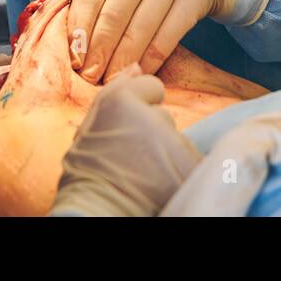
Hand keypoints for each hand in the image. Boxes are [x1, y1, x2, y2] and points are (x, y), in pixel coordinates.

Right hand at [50, 73, 202, 216]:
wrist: (98, 215)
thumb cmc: (90, 173)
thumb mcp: (94, 122)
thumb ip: (118, 89)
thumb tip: (137, 65)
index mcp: (121, 102)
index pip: (152, 87)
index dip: (142, 106)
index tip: (130, 128)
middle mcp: (152, 118)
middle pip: (164, 118)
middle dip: (154, 134)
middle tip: (133, 158)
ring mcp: (175, 144)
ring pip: (177, 141)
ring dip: (167, 155)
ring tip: (144, 174)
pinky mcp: (191, 168)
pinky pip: (190, 162)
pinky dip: (180, 173)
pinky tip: (160, 185)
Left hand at [67, 0, 227, 82]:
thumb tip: (75, 48)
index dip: (80, 32)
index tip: (74, 61)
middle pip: (115, 13)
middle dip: (99, 52)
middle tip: (90, 78)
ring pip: (141, 27)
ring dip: (122, 61)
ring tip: (111, 82)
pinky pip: (168, 35)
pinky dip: (150, 60)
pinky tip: (139, 73)